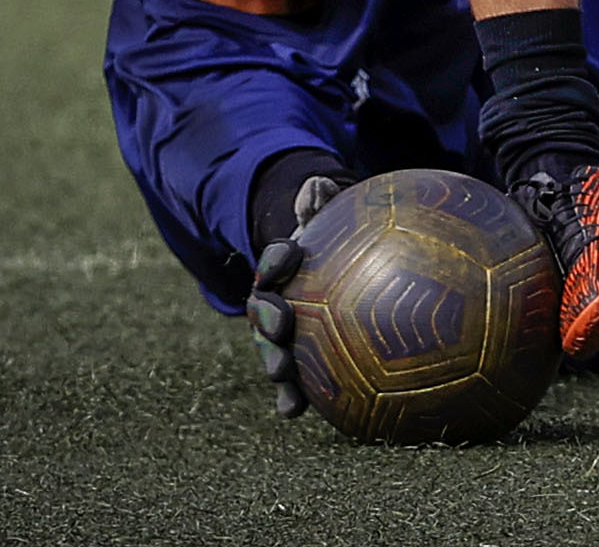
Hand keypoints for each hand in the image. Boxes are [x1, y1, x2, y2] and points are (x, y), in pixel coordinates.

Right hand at [246, 173, 343, 416]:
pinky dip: (289, 396)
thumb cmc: (335, 240)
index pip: (275, 258)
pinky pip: (294, 381)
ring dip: (273, 361)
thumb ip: (322, 201)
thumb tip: (318, 186)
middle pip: (263, 310)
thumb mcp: (329, 216)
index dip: (277, 258)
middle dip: (266, 318)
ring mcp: (282, 335)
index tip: (287, 255)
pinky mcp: (296, 362)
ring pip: (272, 349)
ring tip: (280, 375)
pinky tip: (293, 413)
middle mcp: (276, 302)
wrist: (324, 272)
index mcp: (282, 266)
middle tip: (279, 323)